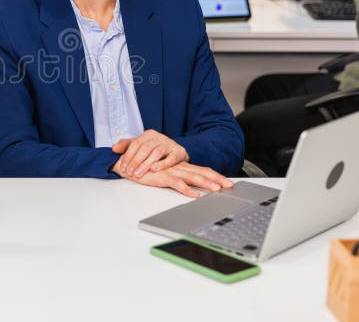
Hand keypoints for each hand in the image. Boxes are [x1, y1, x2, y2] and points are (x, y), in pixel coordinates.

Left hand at [111, 130, 188, 178]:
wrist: (176, 151)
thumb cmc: (155, 149)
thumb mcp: (141, 145)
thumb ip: (127, 146)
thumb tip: (114, 148)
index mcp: (148, 134)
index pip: (135, 144)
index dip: (127, 156)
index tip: (122, 168)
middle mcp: (159, 137)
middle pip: (145, 148)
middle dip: (135, 162)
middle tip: (129, 173)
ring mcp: (169, 144)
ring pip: (156, 153)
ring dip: (146, 165)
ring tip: (138, 174)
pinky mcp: (179, 152)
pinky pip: (171, 158)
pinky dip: (162, 164)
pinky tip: (154, 170)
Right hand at [114, 162, 232, 197]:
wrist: (128, 163)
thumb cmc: (145, 169)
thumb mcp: (163, 173)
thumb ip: (175, 177)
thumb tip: (189, 186)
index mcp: (180, 167)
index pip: (201, 170)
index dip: (215, 175)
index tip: (227, 182)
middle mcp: (178, 168)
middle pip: (202, 172)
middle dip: (217, 179)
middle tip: (230, 185)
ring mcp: (171, 171)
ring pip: (192, 177)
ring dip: (205, 183)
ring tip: (217, 189)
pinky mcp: (161, 176)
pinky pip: (176, 183)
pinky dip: (186, 189)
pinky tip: (194, 195)